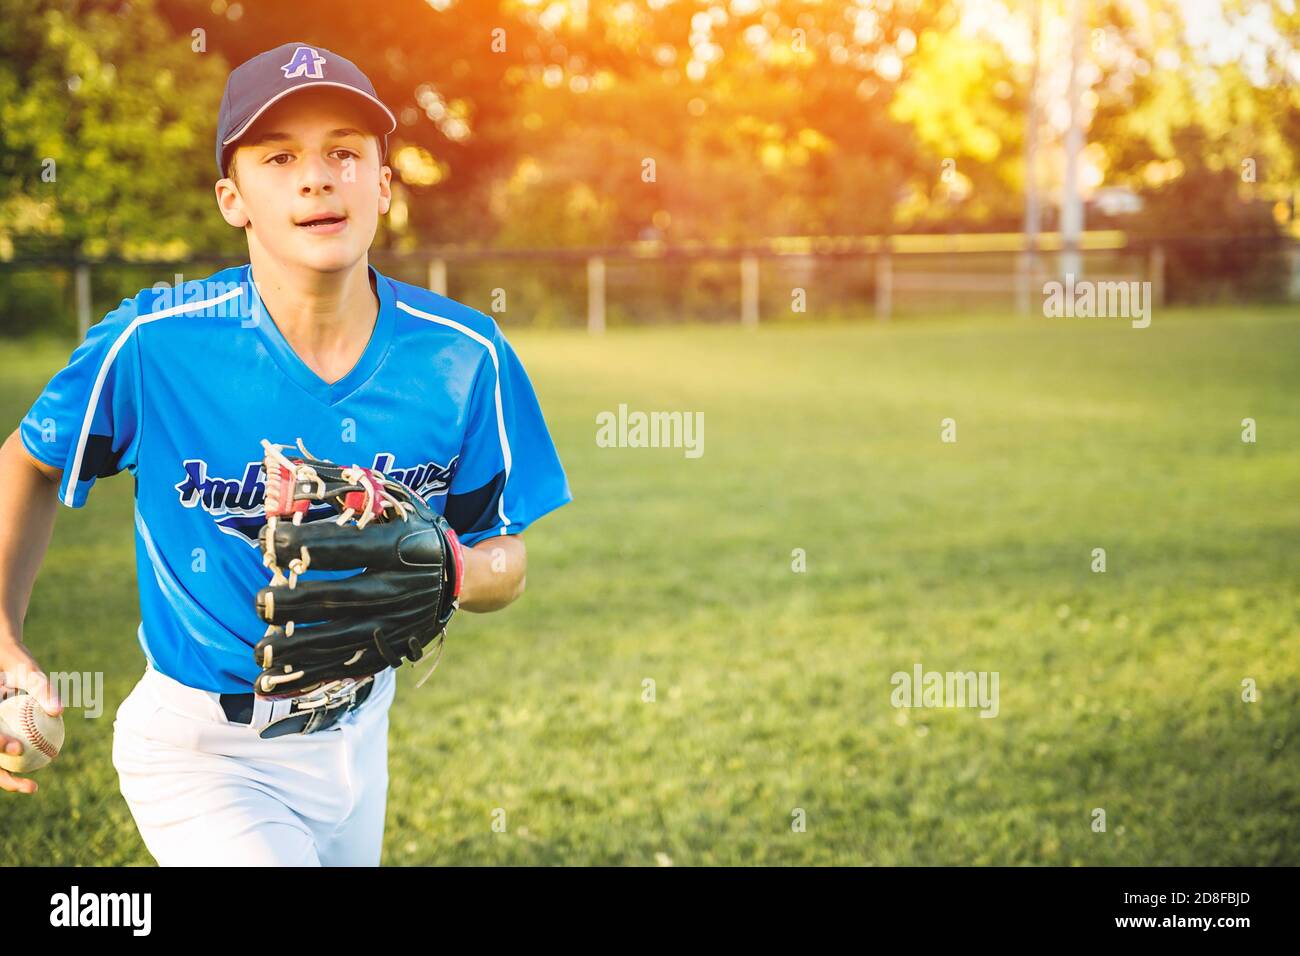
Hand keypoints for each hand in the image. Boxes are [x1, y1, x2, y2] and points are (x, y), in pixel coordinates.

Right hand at [0, 639, 62, 794]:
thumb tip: (59, 712)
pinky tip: (41, 768)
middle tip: (29, 784)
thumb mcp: (29, 672)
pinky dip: (21, 763)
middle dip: (4, 777)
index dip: (0, 743)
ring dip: (10, 779)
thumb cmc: (18, 665)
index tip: (18, 749)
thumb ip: (42, 689)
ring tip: (33, 788)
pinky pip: (7, 754)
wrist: (4, 660)